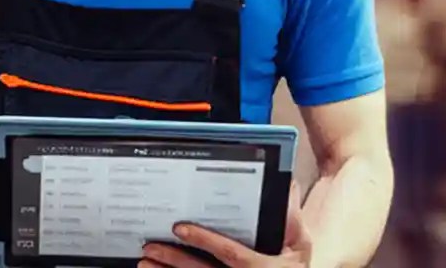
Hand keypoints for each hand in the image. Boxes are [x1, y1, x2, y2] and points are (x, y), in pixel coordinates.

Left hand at [139, 182, 311, 267]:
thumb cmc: (294, 267)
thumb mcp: (299, 244)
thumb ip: (291, 217)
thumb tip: (287, 185)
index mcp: (264, 267)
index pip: (230, 253)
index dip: (204, 240)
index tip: (179, 228)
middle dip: (174, 258)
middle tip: (150, 247)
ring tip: (146, 261)